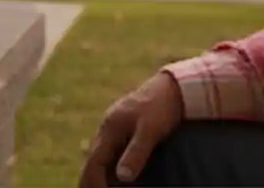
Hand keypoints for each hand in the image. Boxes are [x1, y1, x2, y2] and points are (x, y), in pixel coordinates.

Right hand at [80, 71, 183, 187]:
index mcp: (109, 129)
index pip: (94, 164)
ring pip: (99, 157)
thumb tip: (122, 177)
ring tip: (104, 187)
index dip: (94, 183)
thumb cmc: (162, 107)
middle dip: (91, 181)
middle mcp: (106, 129)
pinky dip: (108, 167)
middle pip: (93, 162)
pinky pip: (109, 152)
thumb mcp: (151, 130)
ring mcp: (113, 128)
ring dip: (99, 174)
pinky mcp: (122, 129)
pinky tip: (116, 177)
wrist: (172, 87)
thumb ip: (136, 152)